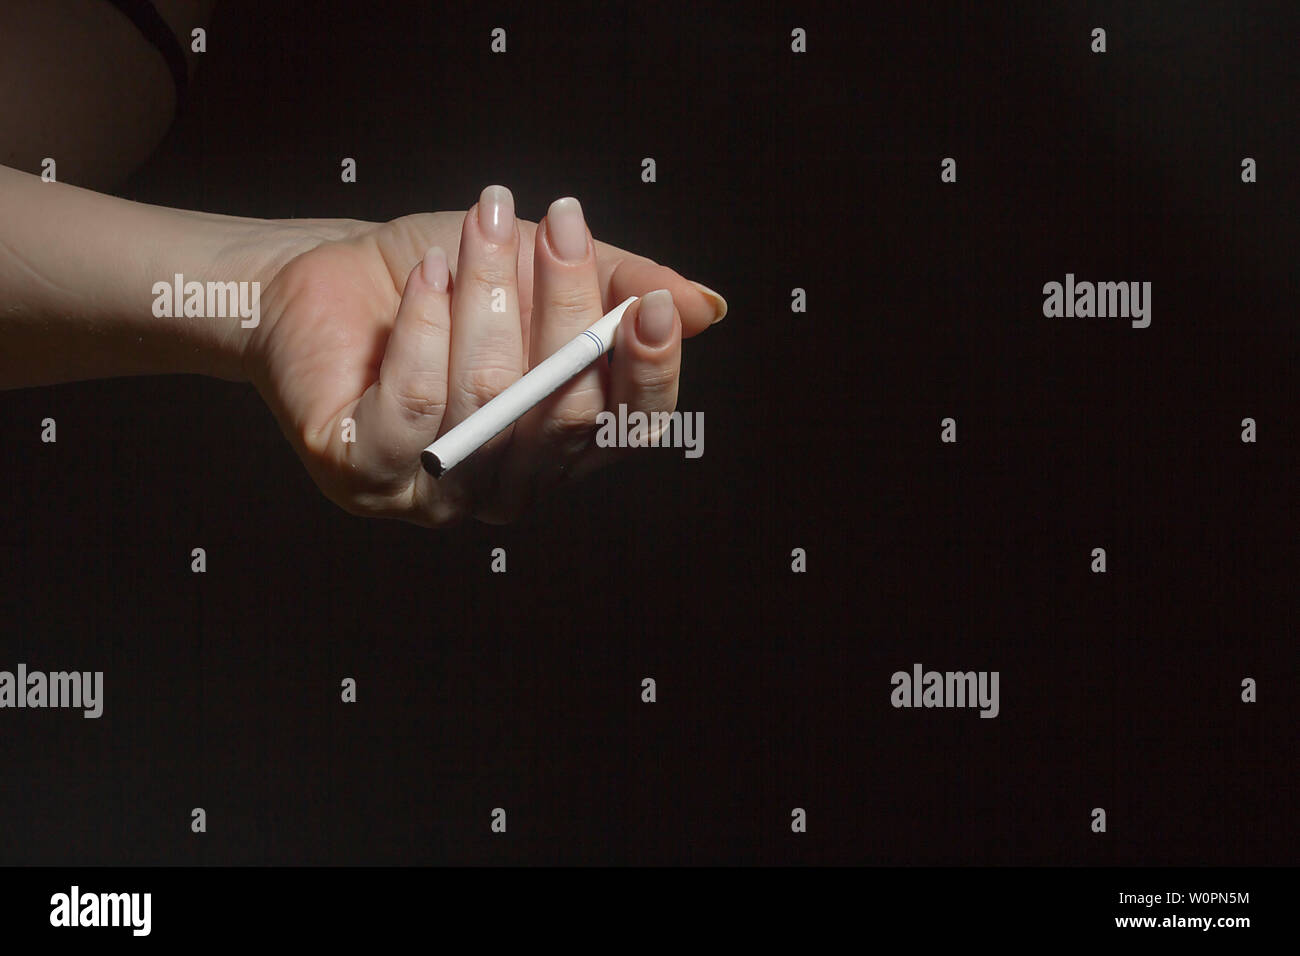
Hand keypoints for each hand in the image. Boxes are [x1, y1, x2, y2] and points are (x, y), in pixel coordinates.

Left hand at [242, 185, 725, 525]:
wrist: (321, 278)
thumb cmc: (436, 279)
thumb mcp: (538, 267)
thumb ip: (619, 287)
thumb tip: (706, 307)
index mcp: (560, 445)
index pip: (630, 428)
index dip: (649, 372)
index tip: (653, 305)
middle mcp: (509, 483)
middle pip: (567, 412)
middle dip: (568, 308)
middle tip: (561, 224)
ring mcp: (439, 490)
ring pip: (491, 401)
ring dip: (491, 297)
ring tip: (482, 225)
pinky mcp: (366, 474)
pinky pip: (416, 408)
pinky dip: (426, 328)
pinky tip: (425, 278)